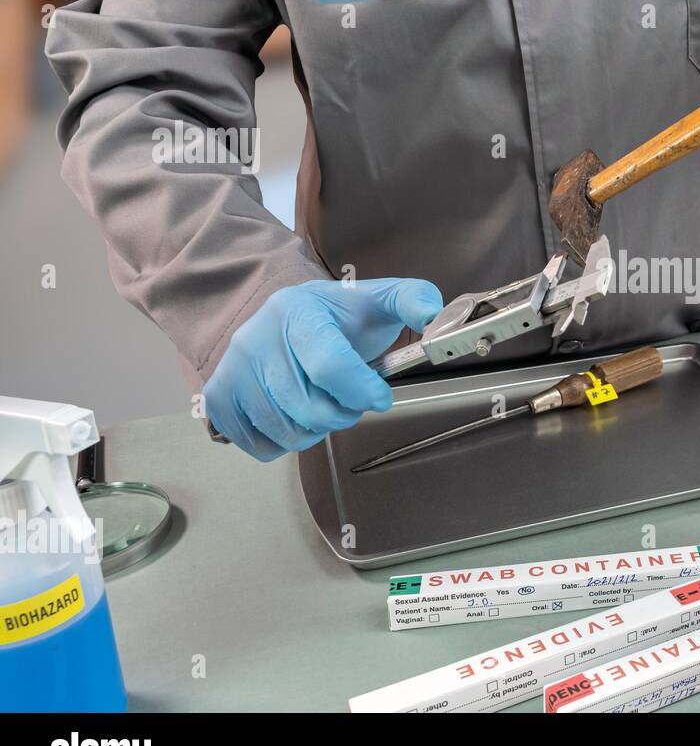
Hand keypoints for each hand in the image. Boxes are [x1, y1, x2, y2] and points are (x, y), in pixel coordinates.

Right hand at [204, 278, 442, 460]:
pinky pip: (260, 446)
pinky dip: (286, 443)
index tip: (380, 397)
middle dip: (342, 413)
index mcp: (298, 312)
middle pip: (308, 407)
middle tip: (351, 401)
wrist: (289, 317)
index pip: (330, 365)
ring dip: (317, 430)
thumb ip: (413, 298)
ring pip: (286, 431)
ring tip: (324, 404)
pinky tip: (296, 415)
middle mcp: (256, 339)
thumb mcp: (379, 300)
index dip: (361, 391)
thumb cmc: (340, 317)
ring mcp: (233, 370)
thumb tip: (433, 314)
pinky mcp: (220, 398)